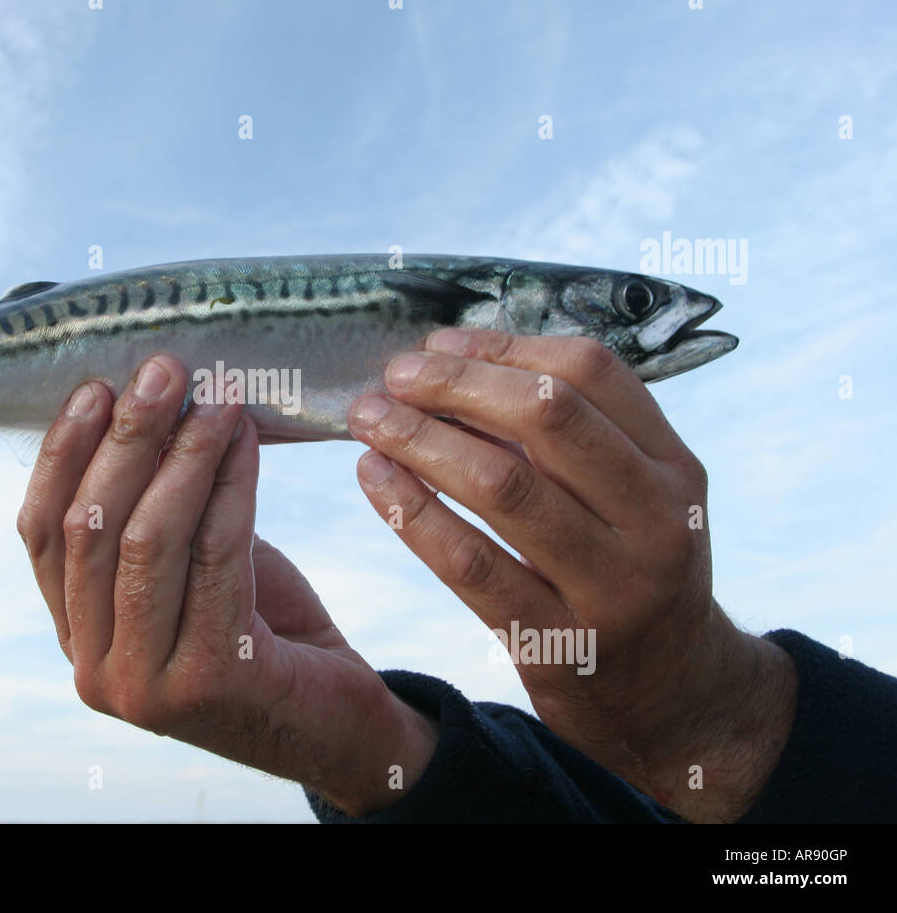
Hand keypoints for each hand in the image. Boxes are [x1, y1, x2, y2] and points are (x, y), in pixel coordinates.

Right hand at [17, 356, 438, 813]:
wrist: (332, 722)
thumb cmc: (260, 630)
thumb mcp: (190, 567)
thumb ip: (157, 511)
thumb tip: (149, 403)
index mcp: (75, 635)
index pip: (39, 532)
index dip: (61, 453)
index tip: (95, 386)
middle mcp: (93, 668)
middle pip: (89, 528)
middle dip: (125, 438)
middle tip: (163, 371)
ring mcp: (144, 684)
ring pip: (146, 540)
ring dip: (183, 454)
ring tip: (217, 397)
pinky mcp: (209, 680)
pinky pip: (215, 556)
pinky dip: (231, 487)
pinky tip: (247, 441)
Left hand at [347, 329, 796, 821]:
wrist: (669, 699)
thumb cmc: (628, 572)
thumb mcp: (634, 498)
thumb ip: (571, 434)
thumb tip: (455, 360)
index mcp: (673, 469)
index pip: (592, 373)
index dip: (505, 347)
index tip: (440, 345)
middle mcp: (654, 521)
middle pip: (547, 417)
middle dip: (456, 385)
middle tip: (394, 377)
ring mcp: (611, 588)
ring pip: (502, 485)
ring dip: (420, 440)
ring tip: (370, 419)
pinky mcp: (556, 644)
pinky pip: (469, 564)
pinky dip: (412, 512)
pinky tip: (373, 478)